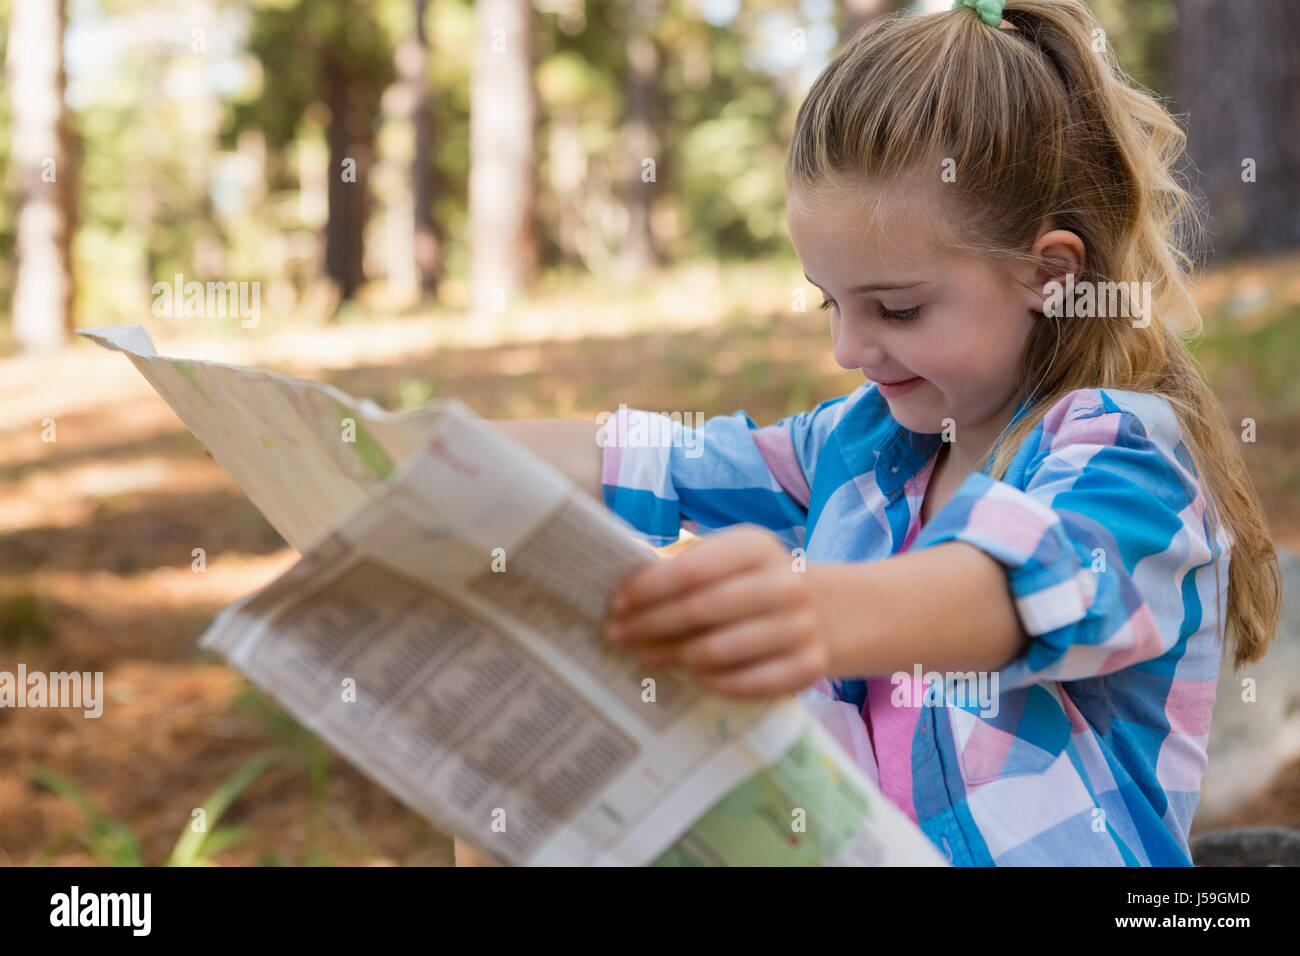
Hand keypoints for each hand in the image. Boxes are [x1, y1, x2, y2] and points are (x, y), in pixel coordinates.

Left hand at [603, 525, 830, 698]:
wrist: (824, 612)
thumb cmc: (752, 584)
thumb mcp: (727, 559)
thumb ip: (684, 566)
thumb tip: (626, 590)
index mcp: (759, 547)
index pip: (692, 568)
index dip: (648, 588)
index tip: (616, 603)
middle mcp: (786, 584)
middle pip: (701, 609)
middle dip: (651, 624)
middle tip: (618, 635)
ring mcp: (802, 627)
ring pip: (720, 650)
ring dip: (674, 656)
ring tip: (646, 657)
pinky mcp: (809, 667)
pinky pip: (746, 683)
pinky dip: (711, 682)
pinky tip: (689, 677)